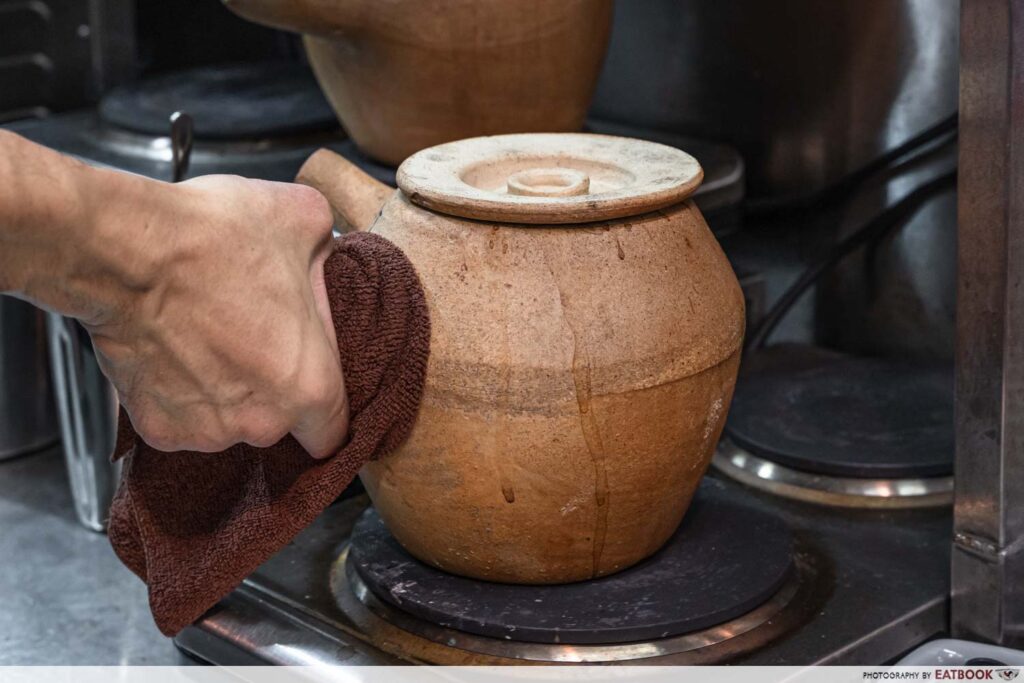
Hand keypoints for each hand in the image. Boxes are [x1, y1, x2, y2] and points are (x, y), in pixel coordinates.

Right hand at [83, 174, 348, 456]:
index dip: (322, 406)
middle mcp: (262, 422)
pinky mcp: (159, 429)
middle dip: (269, 388)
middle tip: (250, 339)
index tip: (309, 385)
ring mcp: (207, 431)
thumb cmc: (213, 240)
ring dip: (222, 393)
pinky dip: (176, 395)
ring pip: (227, 422)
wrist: (125, 252)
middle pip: (277, 422)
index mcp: (311, 385)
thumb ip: (326, 250)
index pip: (332, 432)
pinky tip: (174, 353)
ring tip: (208, 339)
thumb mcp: (302, 219)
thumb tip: (323, 252)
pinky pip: (179, 419)